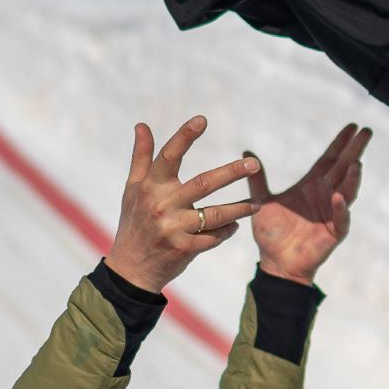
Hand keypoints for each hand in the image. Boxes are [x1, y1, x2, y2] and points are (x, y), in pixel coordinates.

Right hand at [105, 117, 258, 292]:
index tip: (202, 119)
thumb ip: (141, 157)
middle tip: (254, 164)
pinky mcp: (184, 249)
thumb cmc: (134, 223)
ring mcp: (173, 229)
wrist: (130, 269)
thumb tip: (142, 124)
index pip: (169, 156)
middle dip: (231, 173)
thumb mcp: (132, 190)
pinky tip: (234, 225)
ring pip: (216, 214)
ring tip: (258, 203)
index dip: (185, 136)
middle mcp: (161, 205)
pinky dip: (227, 230)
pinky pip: (215, 236)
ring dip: (240, 208)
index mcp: (150, 187)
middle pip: (203, 184)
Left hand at [248, 123, 370, 284]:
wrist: (276, 262)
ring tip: (357, 161)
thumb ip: (258, 178)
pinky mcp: (333, 233)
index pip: (330, 159)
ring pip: (347, 191)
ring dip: (353, 177)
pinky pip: (340, 219)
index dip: (341, 143)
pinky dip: (341, 209)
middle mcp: (325, 195)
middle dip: (355, 150)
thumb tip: (247, 152)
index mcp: (312, 186)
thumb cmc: (271, 233)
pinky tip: (339, 197)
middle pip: (344, 168)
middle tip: (366, 131)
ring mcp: (332, 213)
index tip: (352, 126)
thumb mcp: (262, 200)